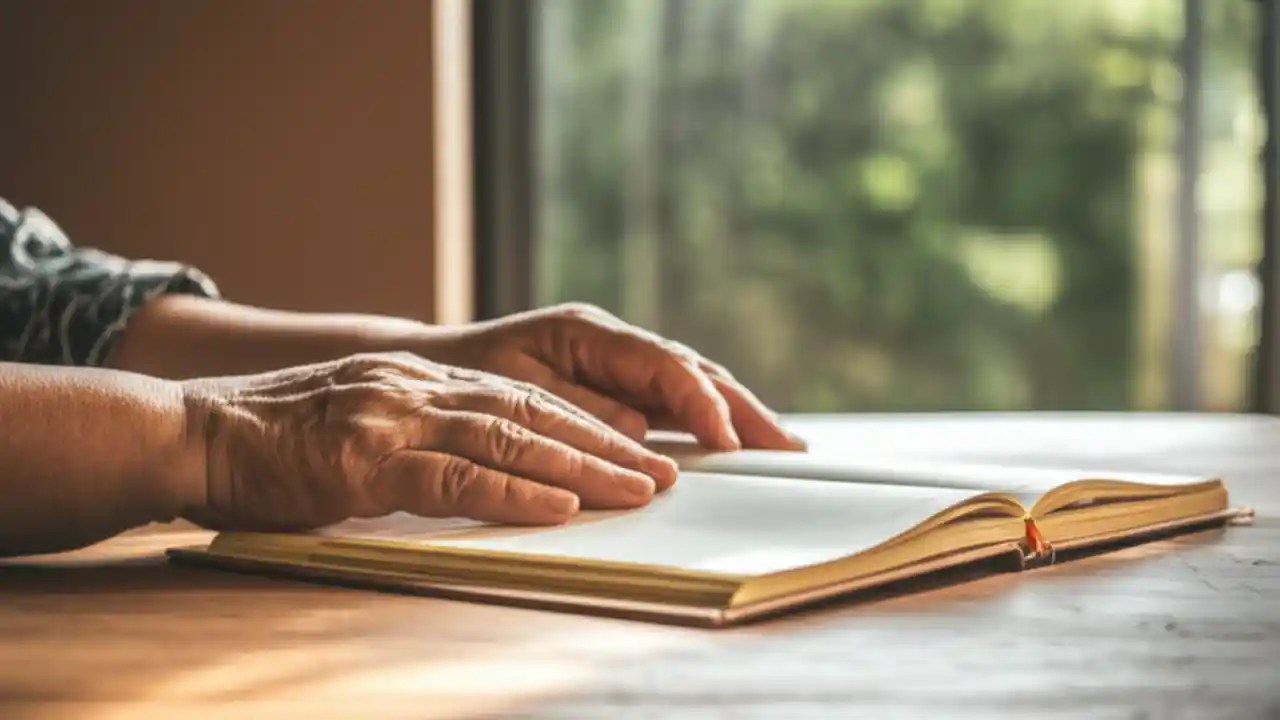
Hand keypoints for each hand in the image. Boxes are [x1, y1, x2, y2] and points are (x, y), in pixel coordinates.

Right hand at [181, 352, 677, 530]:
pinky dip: (510, 492)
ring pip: (508, 439)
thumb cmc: (278, 441)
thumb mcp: (364, 421)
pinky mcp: (364, 461)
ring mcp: (393, 419)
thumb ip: (424, 434)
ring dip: (580, 468)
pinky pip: (452, 477)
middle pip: (534, 414)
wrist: (195, 431)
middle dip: (606, 446)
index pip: (525, 400)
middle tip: (665, 473)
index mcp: (424, 379)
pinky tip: (557, 507)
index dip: (589, 426)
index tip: (639, 452)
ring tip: (637, 492)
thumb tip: (486, 465)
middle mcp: (420, 388)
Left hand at [423, 304, 803, 450]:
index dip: (700, 402)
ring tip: (780, 443)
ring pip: (690, 384)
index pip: (662, 364)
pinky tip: (736, 442)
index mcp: (587, 332)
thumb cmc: (467, 378)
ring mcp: (617, 362)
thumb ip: (578, 408)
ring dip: (734, 413)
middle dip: (741, 407)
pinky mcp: (616, 385)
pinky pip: (671, 402)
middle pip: (691, 371)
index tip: (728, 441)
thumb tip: (639, 430)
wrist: (434, 370)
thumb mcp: (514, 391)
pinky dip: (706, 421)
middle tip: (788, 444)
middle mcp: (611, 342)